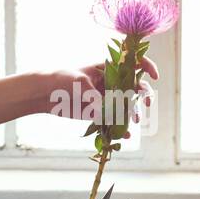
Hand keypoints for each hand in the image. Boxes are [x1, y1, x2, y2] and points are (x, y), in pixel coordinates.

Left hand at [40, 57, 158, 137]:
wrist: (45, 94)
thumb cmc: (62, 79)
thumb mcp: (77, 83)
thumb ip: (93, 94)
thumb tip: (104, 110)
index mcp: (108, 67)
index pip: (132, 62)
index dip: (147, 66)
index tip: (154, 76)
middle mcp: (111, 82)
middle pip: (134, 86)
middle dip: (144, 94)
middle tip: (146, 103)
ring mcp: (106, 97)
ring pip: (126, 105)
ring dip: (133, 113)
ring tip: (134, 121)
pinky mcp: (99, 113)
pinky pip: (114, 121)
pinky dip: (120, 129)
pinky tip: (125, 136)